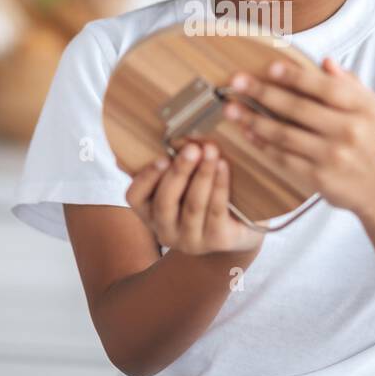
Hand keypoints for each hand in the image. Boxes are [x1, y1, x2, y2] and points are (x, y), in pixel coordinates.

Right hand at [125, 140, 264, 256]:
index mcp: (149, 213)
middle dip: (179, 172)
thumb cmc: (204, 198)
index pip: (134, 197)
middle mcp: (165, 231)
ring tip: (211, 151)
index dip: (146, 177)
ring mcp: (191, 240)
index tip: (162, 157)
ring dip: (202, 175)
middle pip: (165, 202)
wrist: (239, 231)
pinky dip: (219, 186)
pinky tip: (224, 166)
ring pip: (193, 206)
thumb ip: (171, 164)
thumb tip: (164, 134)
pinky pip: (216, 211)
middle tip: (192, 148)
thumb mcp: (184, 183)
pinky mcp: (218, 241)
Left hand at [222, 56, 374, 223]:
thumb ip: (349, 84)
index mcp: (361, 108)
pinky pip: (284, 158)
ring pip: (285, 134)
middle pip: (298, 108)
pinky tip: (248, 133)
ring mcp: (332, 156)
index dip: (295, 76)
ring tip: (231, 109)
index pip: (324, 87)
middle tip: (236, 82)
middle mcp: (348, 131)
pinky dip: (263, 145)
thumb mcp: (374, 107)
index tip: (269, 67)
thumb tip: (324, 62)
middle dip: (263, 93)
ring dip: (254, 120)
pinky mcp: (319, 177)